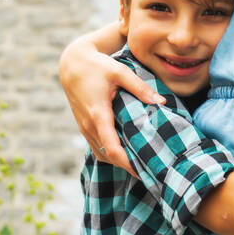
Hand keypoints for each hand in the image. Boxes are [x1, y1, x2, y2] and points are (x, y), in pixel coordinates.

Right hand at [59, 37, 164, 174]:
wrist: (72, 63)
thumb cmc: (96, 66)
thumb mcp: (120, 72)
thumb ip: (140, 88)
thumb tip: (162, 102)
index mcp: (98, 114)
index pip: (112, 148)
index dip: (127, 163)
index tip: (143, 171)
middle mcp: (89, 125)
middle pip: (108, 156)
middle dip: (126, 166)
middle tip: (149, 170)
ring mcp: (84, 127)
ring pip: (101, 154)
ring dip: (118, 161)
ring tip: (139, 163)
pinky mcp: (83, 126)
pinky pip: (96, 147)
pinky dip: (109, 153)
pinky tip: (125, 151)